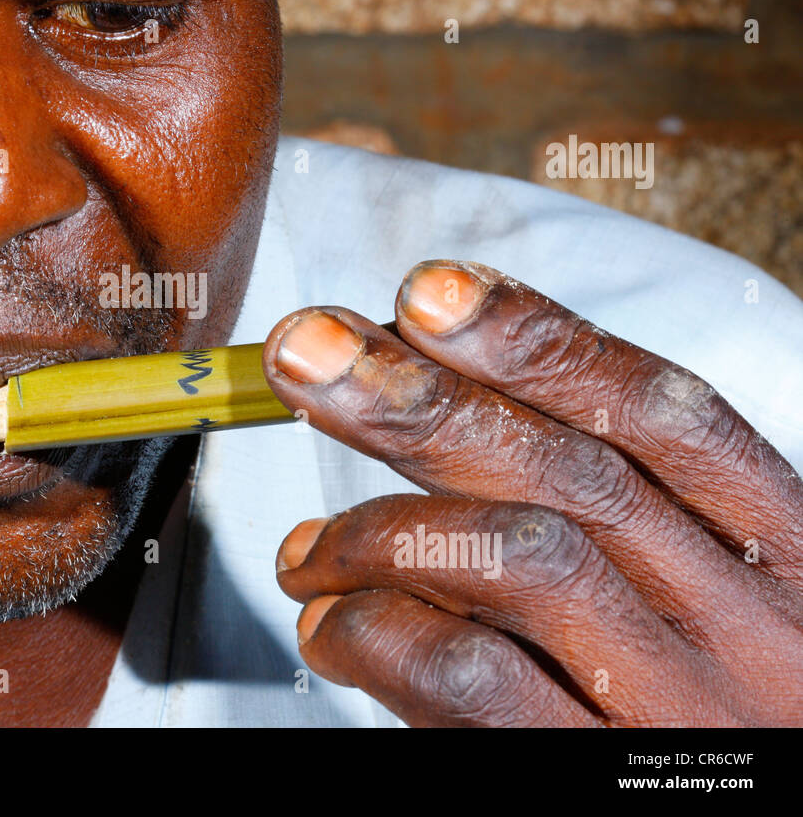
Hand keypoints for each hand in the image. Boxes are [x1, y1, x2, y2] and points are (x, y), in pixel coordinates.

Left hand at [262, 260, 802, 725]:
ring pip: (517, 558)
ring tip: (304, 551)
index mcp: (785, 558)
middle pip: (572, 473)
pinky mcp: (586, 779)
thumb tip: (422, 395)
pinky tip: (329, 627)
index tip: (428, 290)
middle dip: (421, 397)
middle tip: (307, 350)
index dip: (538, 339)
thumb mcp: (702, 603)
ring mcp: (675, 716)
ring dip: (380, 529)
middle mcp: (749, 632)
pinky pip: (465, 676)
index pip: (663, 414)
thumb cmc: (689, 709)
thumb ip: (610, 515)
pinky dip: (373, 629)